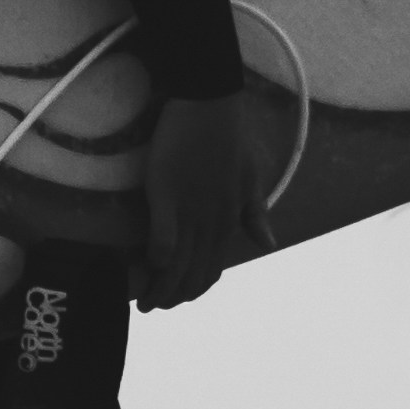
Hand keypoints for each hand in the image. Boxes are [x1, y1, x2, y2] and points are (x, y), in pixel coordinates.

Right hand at [128, 88, 269, 310]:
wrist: (209, 102)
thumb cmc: (230, 137)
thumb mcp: (251, 178)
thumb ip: (255, 214)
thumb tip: (268, 244)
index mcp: (229, 220)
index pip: (212, 270)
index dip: (193, 289)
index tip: (177, 298)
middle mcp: (212, 222)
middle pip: (192, 275)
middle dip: (172, 298)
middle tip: (152, 307)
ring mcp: (190, 209)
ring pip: (177, 265)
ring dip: (159, 288)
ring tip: (141, 301)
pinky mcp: (167, 194)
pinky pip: (163, 238)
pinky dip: (156, 258)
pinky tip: (145, 265)